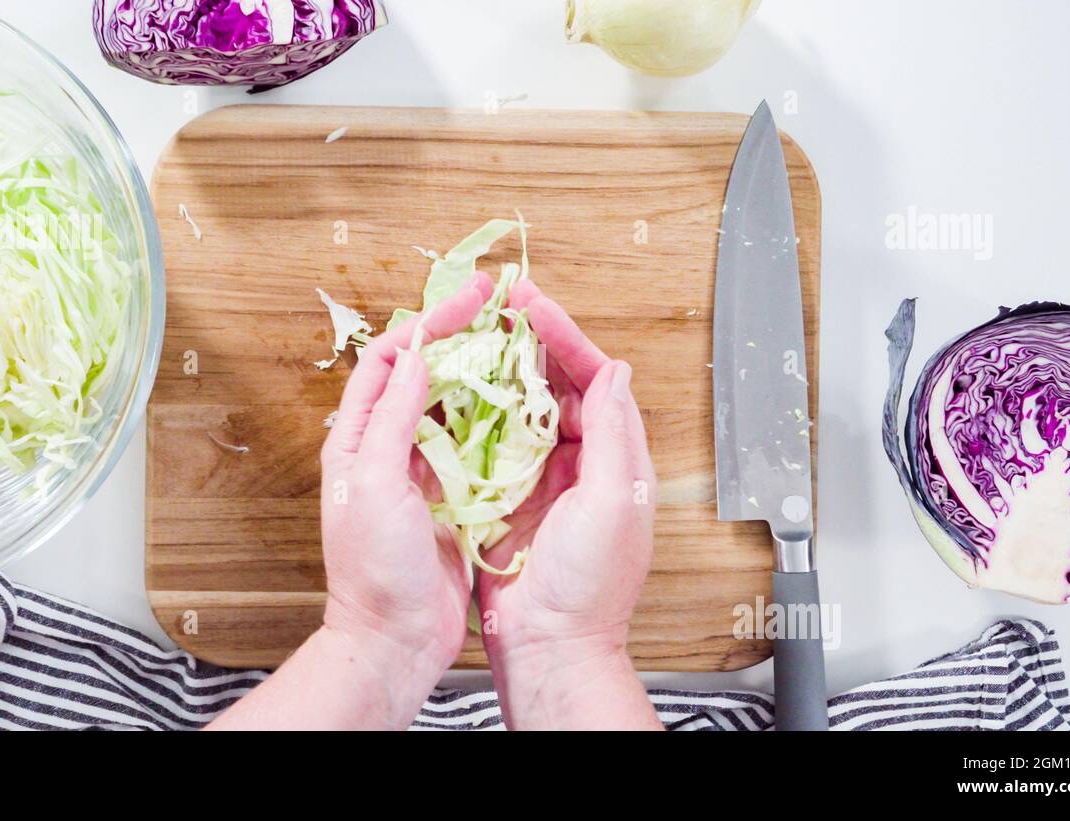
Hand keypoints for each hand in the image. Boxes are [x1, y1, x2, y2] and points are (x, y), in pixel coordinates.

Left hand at [319, 271, 494, 677]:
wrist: (396, 640)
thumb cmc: (374, 571)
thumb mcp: (375, 485)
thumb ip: (392, 419)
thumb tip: (415, 358)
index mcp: (358, 439)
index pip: (392, 360)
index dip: (430, 323)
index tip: (473, 302)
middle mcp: (388, 448)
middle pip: (426, 374)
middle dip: (462, 336)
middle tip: (503, 308)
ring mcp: (423, 472)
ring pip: (455, 405)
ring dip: (484, 373)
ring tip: (519, 346)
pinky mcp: (453, 497)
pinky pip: (478, 445)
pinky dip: (499, 419)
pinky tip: (525, 405)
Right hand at [477, 281, 661, 729]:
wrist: (550, 646)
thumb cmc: (591, 584)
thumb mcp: (614, 501)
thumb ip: (615, 433)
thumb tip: (616, 371)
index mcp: (614, 458)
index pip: (592, 379)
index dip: (563, 337)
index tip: (532, 305)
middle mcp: (579, 462)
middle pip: (553, 385)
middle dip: (527, 344)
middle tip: (497, 307)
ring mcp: (539, 479)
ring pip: (518, 409)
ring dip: (497, 372)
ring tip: (472, 336)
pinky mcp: (504, 499)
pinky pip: (488, 445)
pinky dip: (473, 416)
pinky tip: (453, 392)